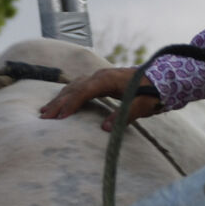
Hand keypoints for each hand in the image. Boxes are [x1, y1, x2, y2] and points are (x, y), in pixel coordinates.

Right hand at [38, 66, 162, 130]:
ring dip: (59, 99)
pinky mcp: (99, 82)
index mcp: (108, 79)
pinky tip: (59, 104)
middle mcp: (99, 76)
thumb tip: (105, 129)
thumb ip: (124, 116)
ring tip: (44, 112)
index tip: (60, 117)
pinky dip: (66, 95)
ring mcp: (98, 77)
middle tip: (44, 118)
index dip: (71, 104)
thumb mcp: (142, 105)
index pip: (84, 91)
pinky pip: (78, 87)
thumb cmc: (152, 92)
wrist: (161, 78)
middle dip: (58, 103)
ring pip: (73, 87)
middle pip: (74, 88)